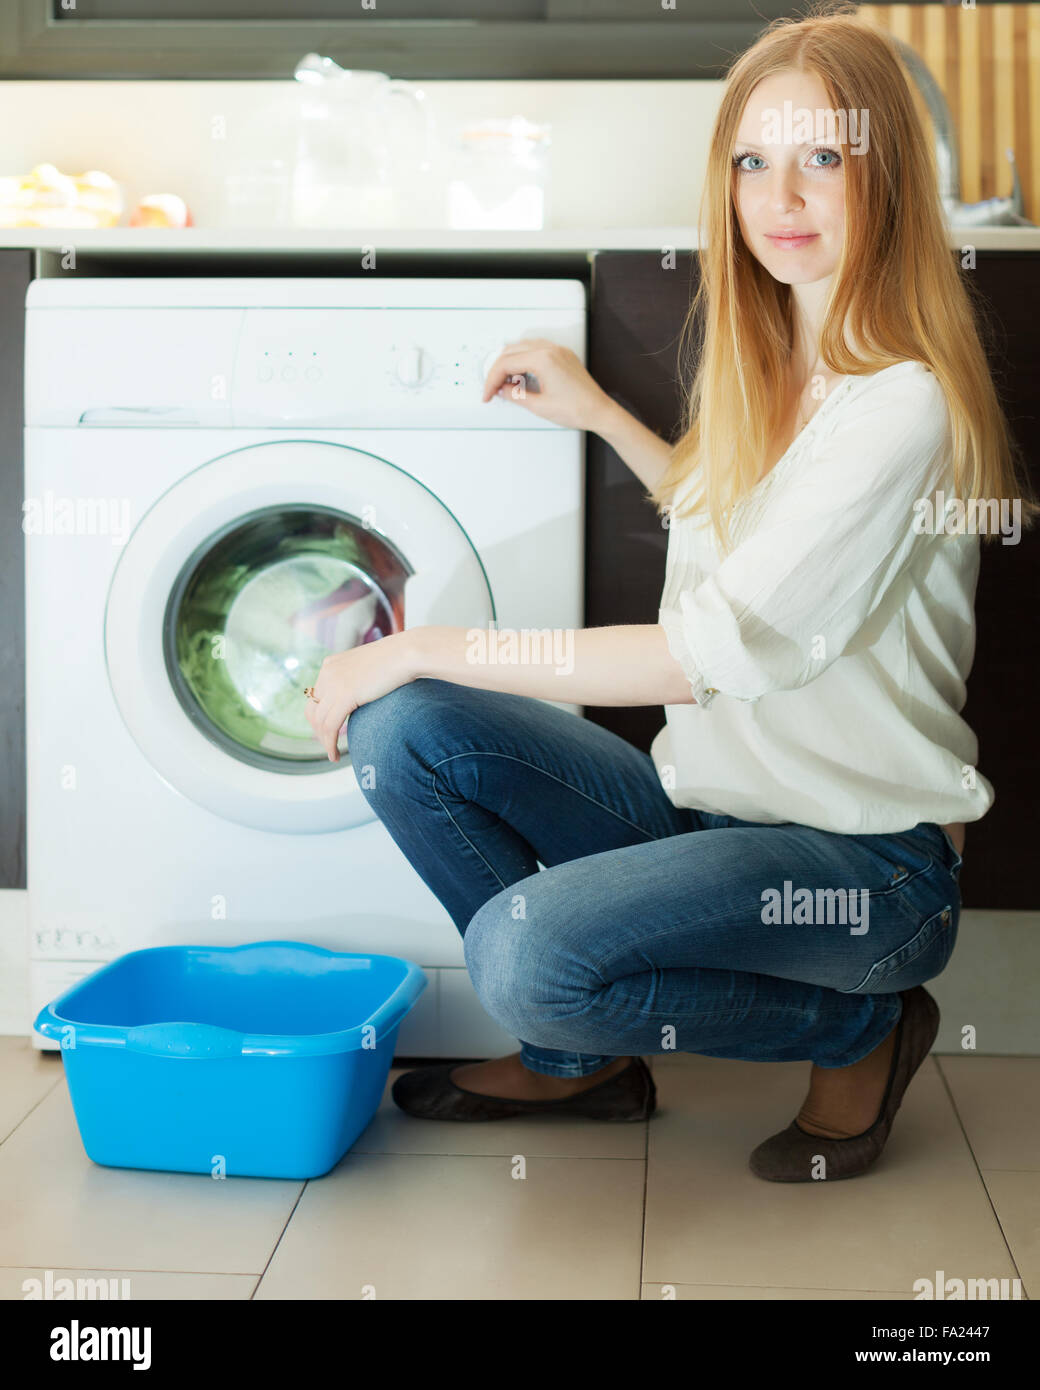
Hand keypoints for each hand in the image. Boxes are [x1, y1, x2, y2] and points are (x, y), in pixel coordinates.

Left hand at [304, 631, 416, 762]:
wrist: (407, 653)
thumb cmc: (398, 659)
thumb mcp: (369, 667)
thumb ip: (359, 679)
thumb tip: (361, 695)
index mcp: (331, 664)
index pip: (316, 696)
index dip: (320, 717)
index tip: (329, 731)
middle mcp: (327, 673)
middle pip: (313, 710)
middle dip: (319, 731)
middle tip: (329, 746)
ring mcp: (334, 684)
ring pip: (320, 722)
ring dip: (325, 742)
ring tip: (333, 755)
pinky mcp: (345, 696)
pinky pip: (330, 727)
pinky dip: (330, 744)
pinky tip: (335, 755)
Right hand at [481, 338, 615, 432]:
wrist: (600, 412)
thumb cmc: (578, 409)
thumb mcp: (539, 406)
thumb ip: (515, 395)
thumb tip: (502, 390)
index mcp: (543, 359)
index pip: (506, 364)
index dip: (492, 380)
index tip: (488, 394)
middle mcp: (550, 349)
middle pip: (511, 351)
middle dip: (498, 370)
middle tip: (493, 389)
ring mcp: (558, 350)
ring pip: (522, 347)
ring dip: (510, 362)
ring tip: (506, 383)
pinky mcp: (563, 355)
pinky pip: (536, 349)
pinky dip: (524, 359)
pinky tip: (522, 375)